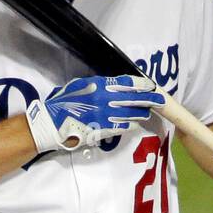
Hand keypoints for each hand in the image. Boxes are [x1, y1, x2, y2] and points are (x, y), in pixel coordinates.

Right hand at [26, 74, 164, 153]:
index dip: (141, 84)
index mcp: (99, 85)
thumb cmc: (66, 102)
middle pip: (133, 98)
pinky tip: (135, 123)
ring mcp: (104, 115)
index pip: (127, 83)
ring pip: (130, 113)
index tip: (151, 85)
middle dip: (149, 99)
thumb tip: (117, 85)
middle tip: (161, 100)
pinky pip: (122, 126)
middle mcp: (104, 99)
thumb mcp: (82, 86)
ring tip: (147, 112)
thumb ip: (100, 85)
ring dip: (141, 113)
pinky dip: (130, 124)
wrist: (52, 123)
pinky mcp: (103, 129)